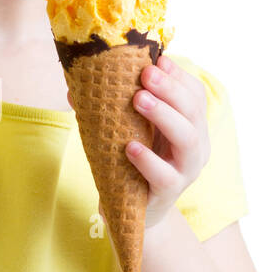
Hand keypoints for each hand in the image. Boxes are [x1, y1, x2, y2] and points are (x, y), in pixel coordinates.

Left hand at [125, 54, 210, 228]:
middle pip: (194, 111)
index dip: (179, 76)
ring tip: (138, 99)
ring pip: (187, 139)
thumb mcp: (128, 130)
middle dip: (171, 88)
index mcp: (190, 125)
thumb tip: (75, 87)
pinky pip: (164, 176)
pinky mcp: (169, 193)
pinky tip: (130, 148)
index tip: (158, 59)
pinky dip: (148, 160)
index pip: (194, 94)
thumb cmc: (131, 163)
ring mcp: (186, 170)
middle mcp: (195, 145)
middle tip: (146, 74)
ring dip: (164, 114)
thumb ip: (112, 108)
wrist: (132, 212)